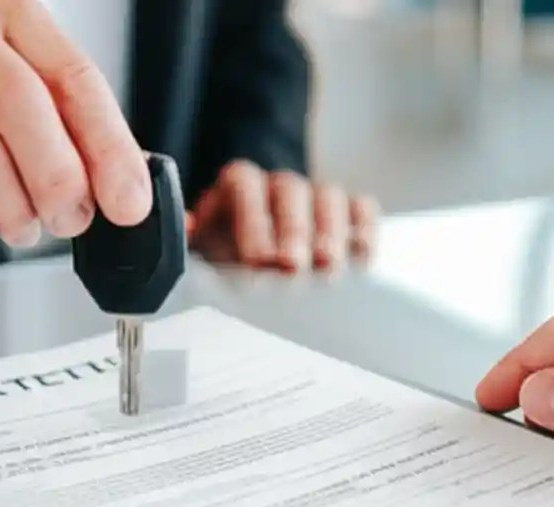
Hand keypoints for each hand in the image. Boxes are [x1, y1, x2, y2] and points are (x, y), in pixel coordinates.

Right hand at [0, 0, 150, 251]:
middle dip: (57, 177)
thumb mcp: (43, 108)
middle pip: (17, 104)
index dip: (109, 148)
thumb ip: (87, 143)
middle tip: (70, 218)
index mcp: (14, 15)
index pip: (73, 77)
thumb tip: (128, 199)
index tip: (128, 204)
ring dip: (14, 210)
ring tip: (23, 223)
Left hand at [189, 160, 379, 271]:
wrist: (260, 275)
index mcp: (238, 186)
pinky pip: (363, 210)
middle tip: (292, 268)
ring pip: (329, 198)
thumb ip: (190, 244)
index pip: (245, 183)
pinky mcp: (349, 215)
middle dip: (292, 231)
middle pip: (290, 192)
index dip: (253, 219)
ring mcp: (317, 197)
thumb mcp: (202, 255)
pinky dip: (364, 232)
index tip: (256, 260)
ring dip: (329, 234)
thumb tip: (189, 230)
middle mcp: (279, 186)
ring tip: (328, 269)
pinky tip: (360, 262)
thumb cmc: (229, 264)